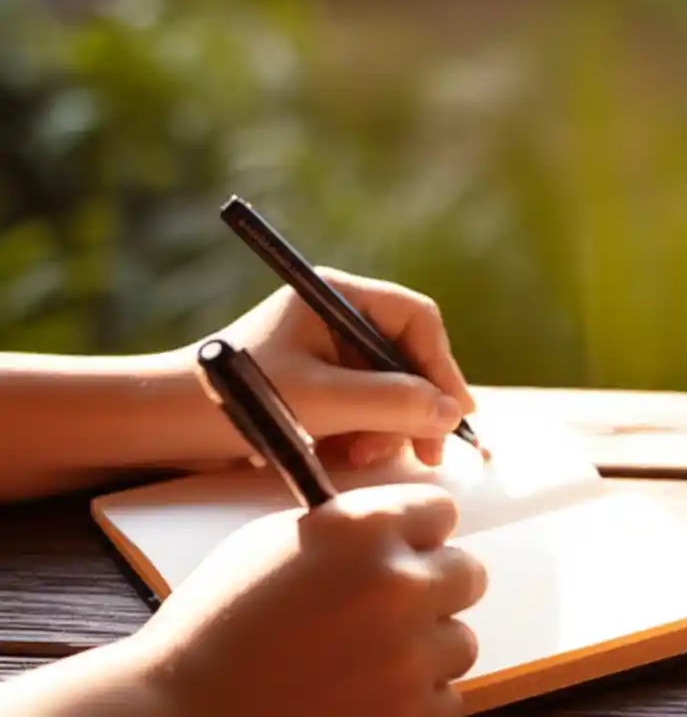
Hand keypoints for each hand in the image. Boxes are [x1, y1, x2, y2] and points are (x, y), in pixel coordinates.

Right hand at [137, 483, 485, 716]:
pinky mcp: (409, 714)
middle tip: (389, 608)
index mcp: (362, 529)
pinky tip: (363, 694)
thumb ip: (347, 528)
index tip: (400, 549)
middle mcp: (397, 585)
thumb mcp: (272, 543)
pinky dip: (414, 700)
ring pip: (460, 641)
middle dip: (433, 587)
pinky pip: (445, 698)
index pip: (440, 510)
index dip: (417, 532)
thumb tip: (399, 526)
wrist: (182, 712)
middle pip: (468, 574)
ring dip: (425, 648)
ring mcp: (409, 656)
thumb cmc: (216, 625)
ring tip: (365, 659)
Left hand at [215, 267, 474, 467]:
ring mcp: (328, 354)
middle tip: (424, 454)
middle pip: (408, 358)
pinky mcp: (318, 387)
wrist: (164, 425)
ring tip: (361, 457)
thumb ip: (392, 402)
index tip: (455, 414)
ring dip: (386, 428)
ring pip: (389, 390)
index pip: (416, 320)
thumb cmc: (235, 399)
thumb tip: (451, 411)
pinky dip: (362, 435)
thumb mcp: (322, 401)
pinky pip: (364, 409)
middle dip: (414, 407)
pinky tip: (341, 455)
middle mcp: (337, 318)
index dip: (442, 366)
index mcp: (336, 296)